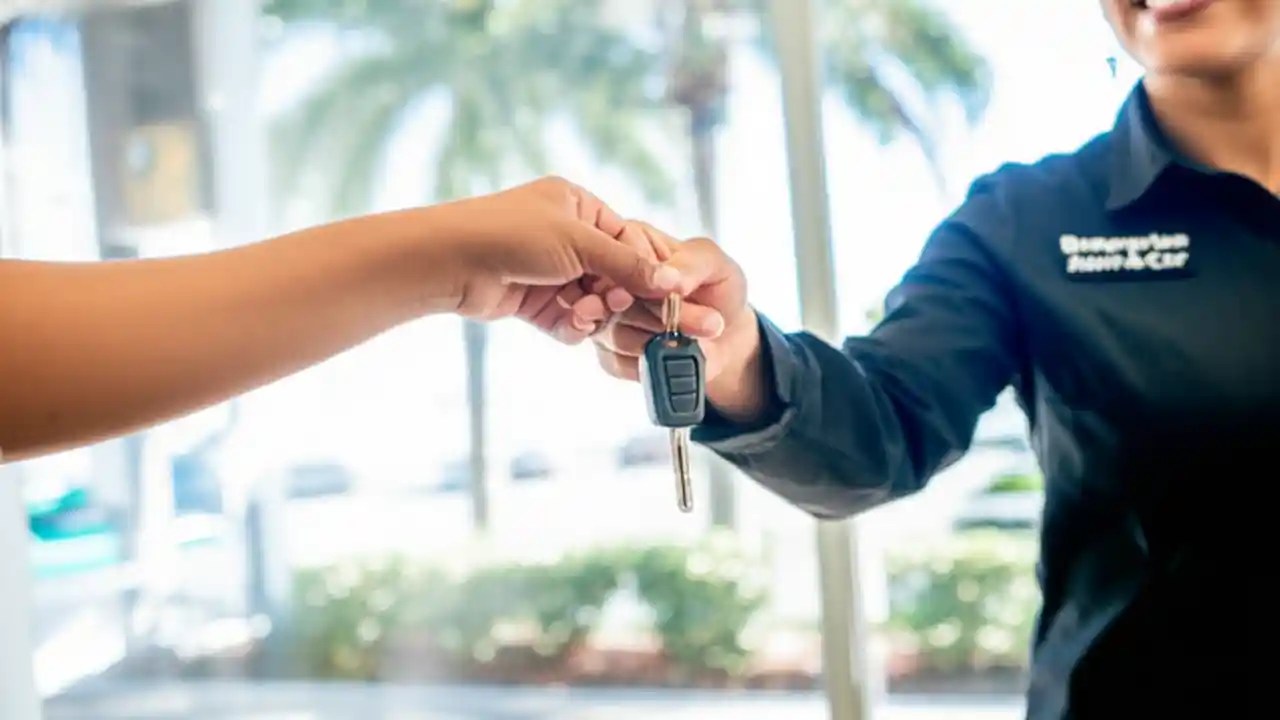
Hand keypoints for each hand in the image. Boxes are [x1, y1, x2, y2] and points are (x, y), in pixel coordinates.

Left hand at [436, 176, 675, 342]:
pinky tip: (569, 323)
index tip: (663, 292)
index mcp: (576, 205)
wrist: (449, 262)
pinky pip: (569, 318)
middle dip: (617, 293)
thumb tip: (671, 281)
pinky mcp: (534, 301)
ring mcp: (549, 270)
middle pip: (613, 274)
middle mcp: (565, 236)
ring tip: (583, 313)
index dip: (645, 267)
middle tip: (615, 305)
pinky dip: (573, 324)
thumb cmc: (510, 235)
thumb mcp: (578, 242)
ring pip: (593, 300)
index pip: (627, 239)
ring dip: (593, 311)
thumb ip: (628, 264)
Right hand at [592, 222, 770, 422]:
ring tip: (694, 339)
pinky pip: (617, 362)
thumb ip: (693, 264)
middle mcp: (611, 278)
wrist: (727, 337)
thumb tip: (671, 279)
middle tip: (705, 323)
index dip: (639, 278)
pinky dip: (650, 364)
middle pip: (612, 297)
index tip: (671, 294)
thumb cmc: (718, 290)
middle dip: (660, 316)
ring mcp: (606, 316)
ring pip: (615, 333)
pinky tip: (671, 356)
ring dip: (660, 343)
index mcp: (631, 242)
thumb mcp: (716, 265)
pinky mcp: (608, 351)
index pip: (615, 254)